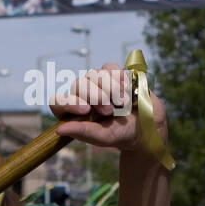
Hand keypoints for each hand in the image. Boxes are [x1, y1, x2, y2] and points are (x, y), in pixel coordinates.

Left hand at [50, 63, 167, 158]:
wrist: (147, 122)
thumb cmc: (122, 134)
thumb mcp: (103, 137)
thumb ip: (83, 132)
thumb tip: (59, 130)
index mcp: (74, 113)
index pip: (57, 102)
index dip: (69, 102)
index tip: (85, 110)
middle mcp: (83, 96)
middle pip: (78, 84)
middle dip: (95, 96)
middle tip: (109, 111)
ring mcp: (97, 82)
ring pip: (94, 74)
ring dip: (109, 89)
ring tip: (122, 104)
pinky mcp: (112, 73)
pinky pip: (109, 67)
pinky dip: (118, 78)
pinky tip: (126, 89)